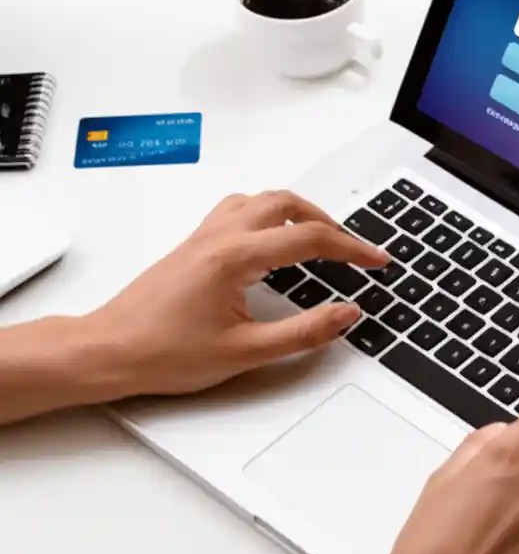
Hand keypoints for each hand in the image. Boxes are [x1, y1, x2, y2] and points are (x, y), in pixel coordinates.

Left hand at [84, 190, 387, 400]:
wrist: (108, 351)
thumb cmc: (162, 352)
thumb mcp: (245, 352)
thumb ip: (304, 332)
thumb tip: (345, 314)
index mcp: (234, 258)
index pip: (309, 239)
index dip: (352, 248)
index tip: (376, 260)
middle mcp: (219, 238)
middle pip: (287, 204)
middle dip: (329, 222)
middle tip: (353, 248)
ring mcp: (204, 238)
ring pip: (261, 200)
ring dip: (297, 212)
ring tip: (321, 238)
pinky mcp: (194, 247)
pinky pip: (239, 211)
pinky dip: (269, 216)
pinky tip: (275, 242)